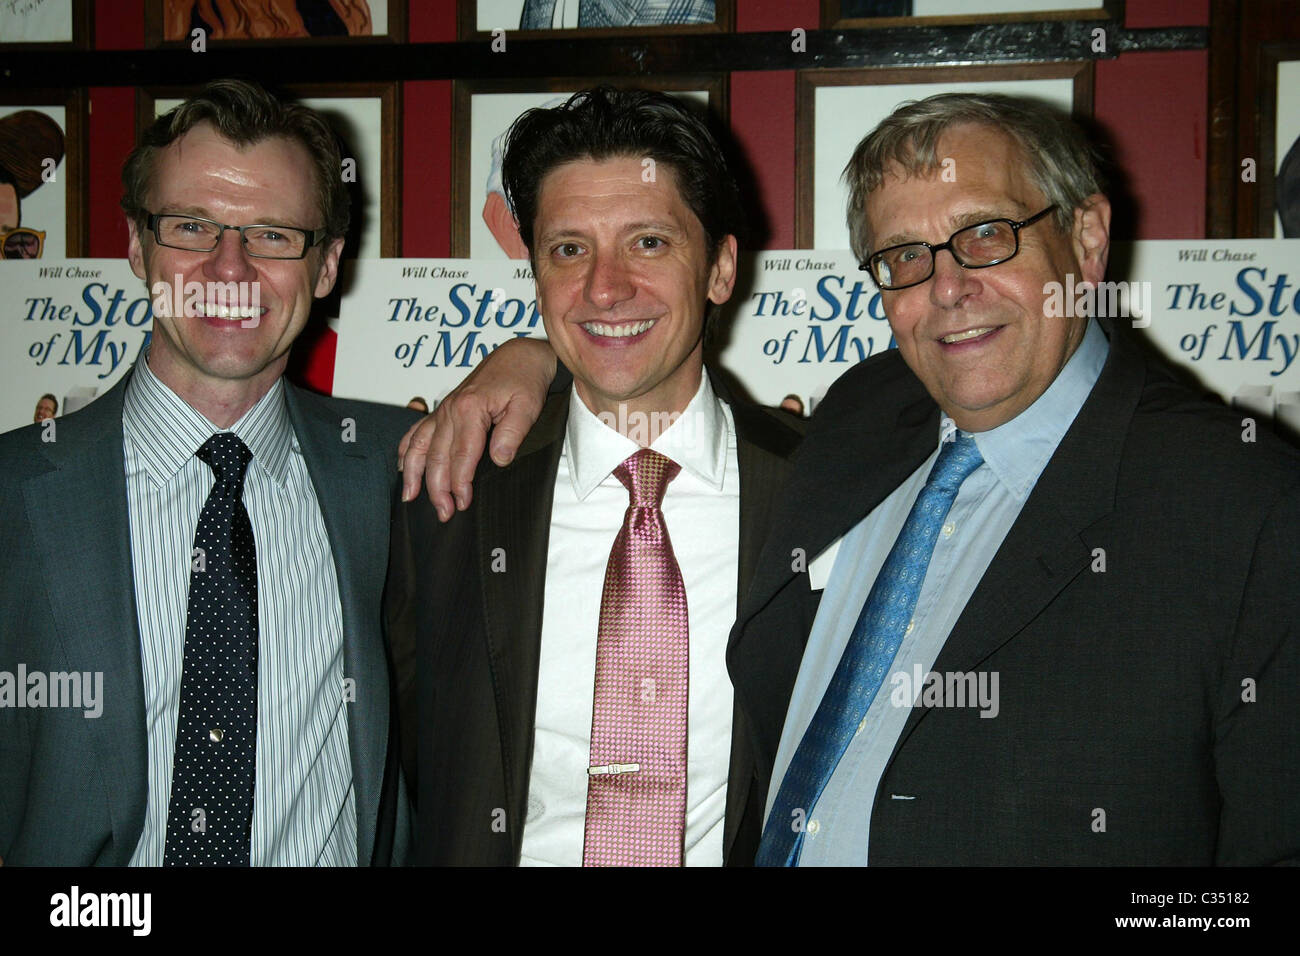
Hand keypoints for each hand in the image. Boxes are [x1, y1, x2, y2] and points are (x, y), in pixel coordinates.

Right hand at [398, 337, 556, 518]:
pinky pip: (417, 431)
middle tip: (445, 513)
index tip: (463, 503)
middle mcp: (450, 409)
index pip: (461, 456)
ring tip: (411, 498)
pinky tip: (402, 468)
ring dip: (413, 474)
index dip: (460, 483)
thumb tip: (499, 458)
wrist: (519, 356)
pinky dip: (406, 450)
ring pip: (419, 445)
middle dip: (437, 488)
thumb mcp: (527, 406)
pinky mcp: (443, 409)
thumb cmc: (524, 378)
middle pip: (437, 457)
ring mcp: (443, 409)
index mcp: (470, 409)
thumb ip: (512, 433)